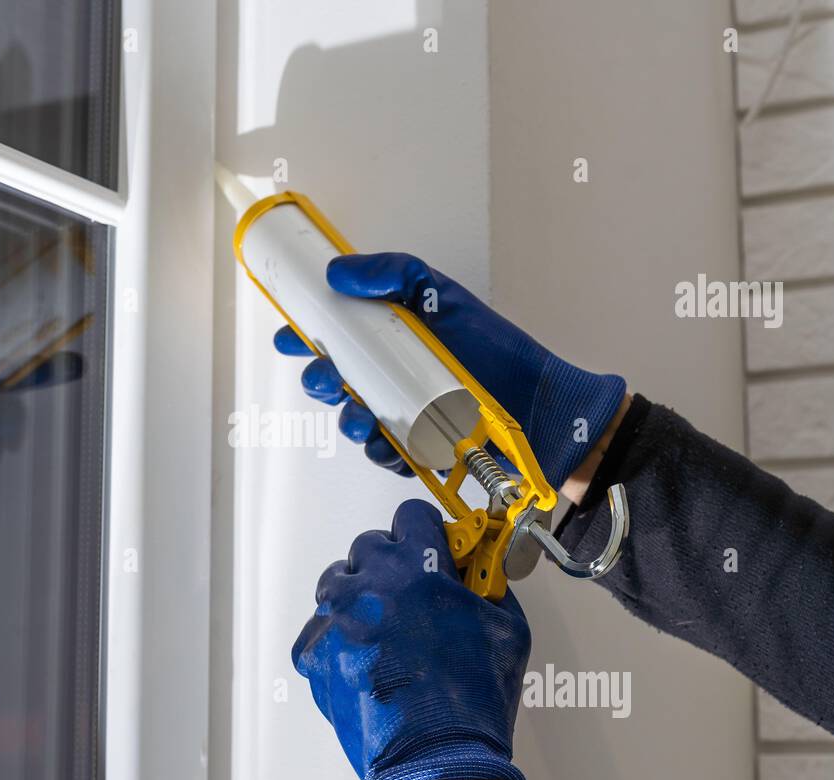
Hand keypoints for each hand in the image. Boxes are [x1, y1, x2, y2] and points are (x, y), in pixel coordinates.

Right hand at [273, 252, 625, 490]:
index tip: (289, 332)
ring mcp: (401, 417)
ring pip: (354, 421)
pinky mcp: (417, 451)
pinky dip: (382, 449)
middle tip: (324, 375)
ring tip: (359, 412)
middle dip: (318, 380)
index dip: (304, 335)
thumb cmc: (497, 350)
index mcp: (388, 342)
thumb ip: (396, 273)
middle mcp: (389, 380)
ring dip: (347, 419)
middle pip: (334, 382)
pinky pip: (386, 454)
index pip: (334, 337)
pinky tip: (388, 440)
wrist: (544, 403)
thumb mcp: (444, 296)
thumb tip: (340, 271)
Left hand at [292, 498, 531, 779]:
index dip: (426, 532)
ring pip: (337, 582)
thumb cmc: (471, 701)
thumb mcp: (507, 628)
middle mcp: (370, 585)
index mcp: (418, 568)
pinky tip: (364, 656)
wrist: (434, 764)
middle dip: (392, 563)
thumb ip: (488, 585)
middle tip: (412, 592)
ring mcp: (337, 619)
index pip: (411, 517)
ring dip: (359, 594)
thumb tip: (479, 570)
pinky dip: (338, 636)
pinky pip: (319, 628)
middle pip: (370, 546)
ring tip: (384, 626)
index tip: (433, 546)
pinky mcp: (316, 653)